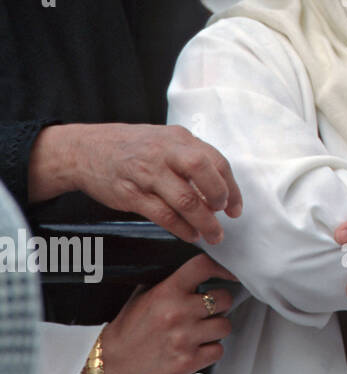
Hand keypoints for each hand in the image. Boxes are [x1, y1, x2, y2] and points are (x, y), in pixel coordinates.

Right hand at [35, 123, 242, 243]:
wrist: (84, 150)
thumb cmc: (132, 148)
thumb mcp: (165, 140)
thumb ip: (190, 157)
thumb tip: (219, 186)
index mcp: (179, 138)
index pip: (216, 161)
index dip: (231, 187)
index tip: (236, 207)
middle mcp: (165, 153)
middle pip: (203, 171)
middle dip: (220, 197)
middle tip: (225, 215)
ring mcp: (147, 173)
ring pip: (185, 199)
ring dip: (204, 222)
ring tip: (214, 234)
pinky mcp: (131, 194)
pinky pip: (163, 215)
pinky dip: (181, 228)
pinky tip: (190, 235)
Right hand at [94, 254, 236, 373]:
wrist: (109, 368)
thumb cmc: (126, 332)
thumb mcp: (142, 297)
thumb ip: (169, 282)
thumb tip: (196, 271)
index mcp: (166, 293)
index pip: (203, 266)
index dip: (222, 268)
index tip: (230, 274)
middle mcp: (177, 313)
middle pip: (224, 298)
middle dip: (220, 304)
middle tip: (208, 311)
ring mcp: (184, 338)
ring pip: (225, 325)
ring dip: (216, 329)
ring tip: (200, 332)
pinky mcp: (188, 362)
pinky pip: (218, 350)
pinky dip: (211, 350)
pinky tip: (196, 349)